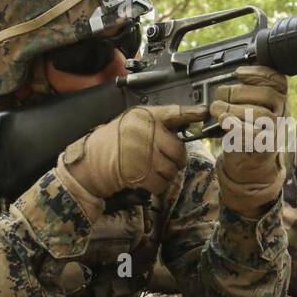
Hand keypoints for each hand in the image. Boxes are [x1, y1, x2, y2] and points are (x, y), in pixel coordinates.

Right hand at [58, 104, 205, 218]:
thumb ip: (157, 124)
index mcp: (144, 117)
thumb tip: (185, 127)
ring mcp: (142, 153)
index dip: (191, 113)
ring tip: (152, 168)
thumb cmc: (114, 141)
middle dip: (176, 158)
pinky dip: (158, 184)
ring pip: (173, 168)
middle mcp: (144, 132)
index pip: (173, 113)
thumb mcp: (132, 123)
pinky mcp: (140, 174)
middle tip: (164, 159)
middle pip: (178, 149)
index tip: (205, 112)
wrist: (91, 162)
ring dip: (167, 173)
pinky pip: (162, 182)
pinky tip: (147, 178)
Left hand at [211, 65, 287, 217]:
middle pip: (266, 95)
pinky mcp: (267, 147)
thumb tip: (225, 81)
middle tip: (219, 95)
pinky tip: (225, 122)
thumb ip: (243, 92)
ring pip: (260, 114)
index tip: (238, 72)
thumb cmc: (246, 128)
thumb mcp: (247, 106)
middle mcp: (283, 112)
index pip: (277, 79)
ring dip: (233, 109)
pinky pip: (254, 134)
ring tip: (217, 110)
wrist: (249, 161)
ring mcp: (277, 130)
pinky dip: (237, 127)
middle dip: (238, 92)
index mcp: (280, 98)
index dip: (258, 72)